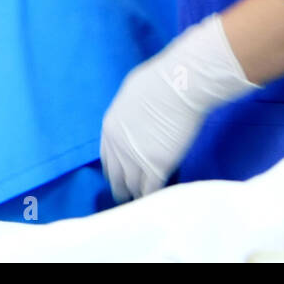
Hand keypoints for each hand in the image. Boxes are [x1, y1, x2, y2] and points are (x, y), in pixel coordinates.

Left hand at [101, 13, 260, 201]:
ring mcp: (135, 158)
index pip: (106, 158)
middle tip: (129, 195)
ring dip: (137, 194)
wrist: (178, 85)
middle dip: (122, 185)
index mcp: (109, 127)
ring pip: (131, 187)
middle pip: (115, 175)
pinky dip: (153, 198)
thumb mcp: (132, 94)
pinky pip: (149, 191)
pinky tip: (159, 200)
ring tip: (143, 202)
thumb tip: (137, 117)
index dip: (114, 169)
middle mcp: (117, 145)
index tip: (120, 176)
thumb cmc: (159, 81)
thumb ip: (130, 114)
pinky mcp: (155, 167)